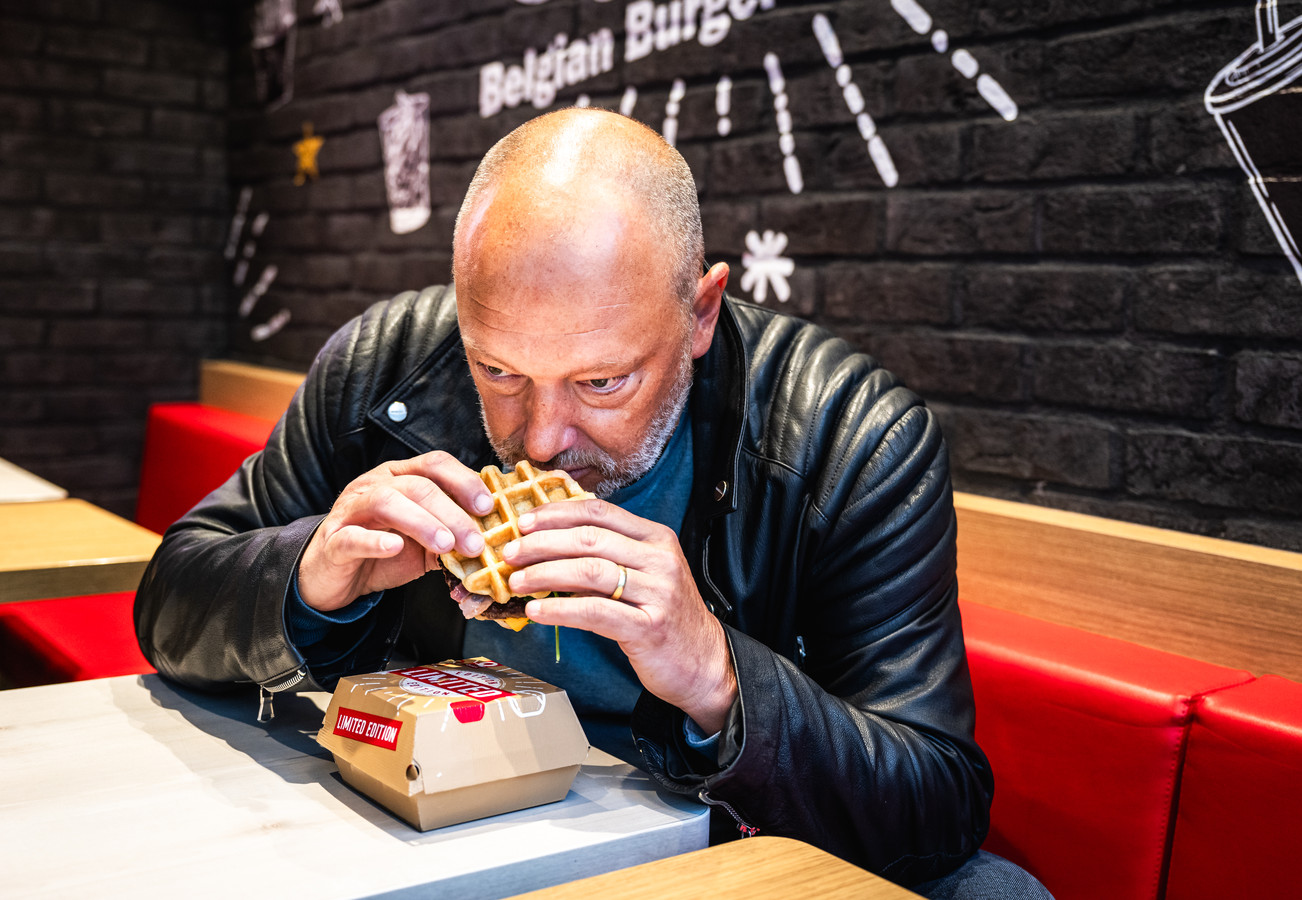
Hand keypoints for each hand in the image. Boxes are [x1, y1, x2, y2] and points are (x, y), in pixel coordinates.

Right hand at [298, 451, 492, 611]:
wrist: (336, 577)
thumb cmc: (385, 552)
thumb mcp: (425, 542)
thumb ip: (453, 535)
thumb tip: (493, 540)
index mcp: (401, 478)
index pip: (435, 464)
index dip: (464, 481)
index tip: (489, 506)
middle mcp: (376, 485)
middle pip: (417, 485)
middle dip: (452, 512)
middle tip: (475, 542)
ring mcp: (352, 510)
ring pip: (386, 501)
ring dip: (422, 522)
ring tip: (446, 545)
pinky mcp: (334, 541)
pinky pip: (352, 536)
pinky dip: (375, 540)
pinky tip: (395, 547)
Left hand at [502, 498, 737, 733]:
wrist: (703, 662)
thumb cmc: (663, 617)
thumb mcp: (643, 575)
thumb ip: (607, 556)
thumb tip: (548, 544)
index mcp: (656, 537)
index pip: (599, 512)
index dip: (557, 513)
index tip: (525, 522)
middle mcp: (660, 559)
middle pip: (589, 538)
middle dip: (542, 542)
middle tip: (510, 551)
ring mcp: (658, 592)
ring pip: (589, 571)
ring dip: (545, 573)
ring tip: (517, 580)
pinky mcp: (649, 627)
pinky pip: (595, 612)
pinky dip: (559, 610)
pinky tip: (536, 612)